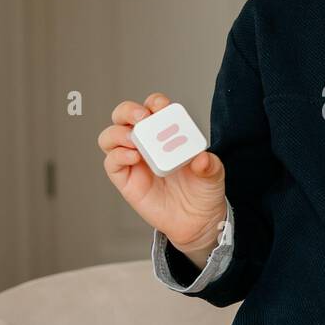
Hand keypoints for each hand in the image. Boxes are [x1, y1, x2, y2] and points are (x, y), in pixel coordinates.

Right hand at [98, 92, 226, 254]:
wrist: (196, 221)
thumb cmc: (202, 191)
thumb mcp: (213, 175)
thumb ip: (209, 165)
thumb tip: (201, 158)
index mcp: (166, 132)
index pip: (154, 107)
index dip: (156, 103)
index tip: (162, 107)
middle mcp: (146, 142)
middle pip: (124, 116)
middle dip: (129, 111)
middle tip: (141, 118)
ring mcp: (133, 159)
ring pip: (111, 136)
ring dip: (119, 132)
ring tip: (134, 139)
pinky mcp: (125, 178)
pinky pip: (112, 162)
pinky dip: (118, 155)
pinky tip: (134, 157)